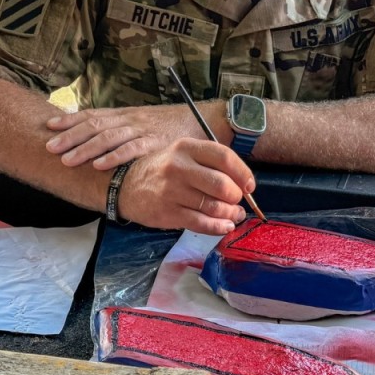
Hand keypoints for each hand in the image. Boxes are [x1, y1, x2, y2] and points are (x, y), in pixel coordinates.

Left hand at [46, 103, 222, 169]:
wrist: (203, 118)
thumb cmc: (171, 125)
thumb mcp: (143, 123)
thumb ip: (123, 130)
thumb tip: (98, 140)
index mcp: (125, 114)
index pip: (92, 114)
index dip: (70, 120)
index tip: (49, 125)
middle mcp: (130, 119)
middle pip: (94, 125)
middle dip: (70, 136)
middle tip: (48, 146)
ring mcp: (142, 129)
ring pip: (109, 137)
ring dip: (86, 148)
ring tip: (67, 160)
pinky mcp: (155, 142)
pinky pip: (132, 149)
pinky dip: (115, 157)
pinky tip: (99, 165)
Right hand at [115, 138, 253, 234]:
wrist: (124, 186)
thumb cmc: (161, 170)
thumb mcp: (181, 155)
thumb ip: (209, 164)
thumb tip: (242, 184)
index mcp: (186, 148)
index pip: (224, 157)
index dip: (243, 173)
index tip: (249, 186)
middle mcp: (179, 167)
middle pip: (222, 185)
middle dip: (236, 197)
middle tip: (236, 202)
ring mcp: (172, 191)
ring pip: (213, 206)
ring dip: (230, 214)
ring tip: (233, 216)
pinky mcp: (167, 213)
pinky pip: (201, 223)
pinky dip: (218, 227)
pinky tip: (224, 226)